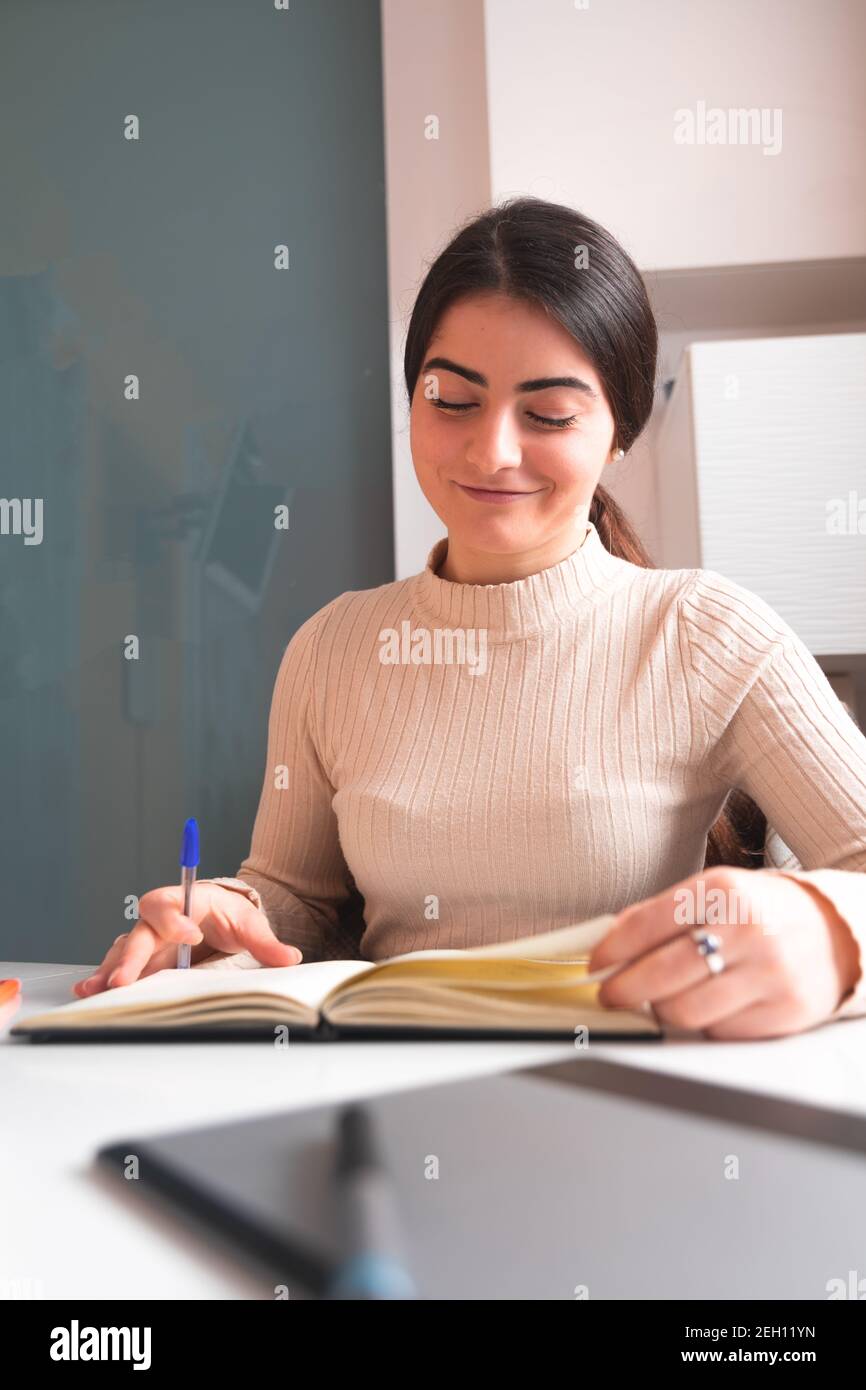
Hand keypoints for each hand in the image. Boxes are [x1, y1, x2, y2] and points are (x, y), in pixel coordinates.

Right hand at [72, 883, 302, 997]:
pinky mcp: (144, 960)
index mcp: (186, 900)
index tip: (188, 935)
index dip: (174, 918)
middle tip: (125, 980)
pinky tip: (90, 991)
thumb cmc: (231, 914)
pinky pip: (122, 967)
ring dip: (110, 970)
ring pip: (125, 951)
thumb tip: (291, 957)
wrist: (220, 916)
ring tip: (96, 990)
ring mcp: (149, 940)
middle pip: (141, 933)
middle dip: (132, 957)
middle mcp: (161, 919)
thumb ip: (267, 942)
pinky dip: (106, 977)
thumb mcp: (251, 924)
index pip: (171, 902)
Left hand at [587, 866, 859, 1039]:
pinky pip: (717, 1031)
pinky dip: (701, 1024)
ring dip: (659, 1009)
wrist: (833, 931)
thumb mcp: (714, 893)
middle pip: (660, 974)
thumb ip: (662, 914)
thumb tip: (608, 942)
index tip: (595, 964)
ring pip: (684, 1011)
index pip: (647, 924)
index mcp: (723, 891)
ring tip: (657, 1000)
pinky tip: (704, 1006)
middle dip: (622, 989)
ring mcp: (768, 973)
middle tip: (610, 994)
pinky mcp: (782, 1012)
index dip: (612, 949)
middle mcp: (747, 930)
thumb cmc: (760, 911)